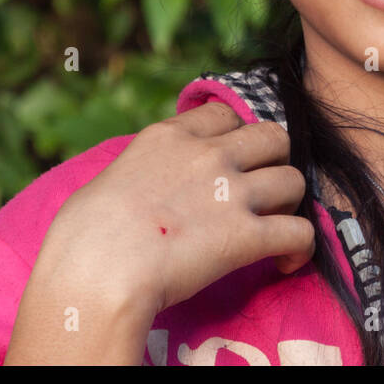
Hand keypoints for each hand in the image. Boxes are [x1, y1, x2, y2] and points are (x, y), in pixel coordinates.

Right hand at [39, 101, 316, 317]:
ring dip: (290, 204)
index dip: (235, 135)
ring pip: (294, 179)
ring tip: (274, 226)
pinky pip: (301, 232)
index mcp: (168, 138)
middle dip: (274, 160)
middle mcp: (207, 155)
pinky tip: (284, 262)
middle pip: (273, 135)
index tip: (232, 158)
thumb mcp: (109, 180)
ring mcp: (231, 192)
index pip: (223, 114)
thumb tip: (139, 190)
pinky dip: (300, 248)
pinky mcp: (246, 236)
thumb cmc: (83, 235)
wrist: (97, 270)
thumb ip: (139, 173)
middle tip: (260, 190)